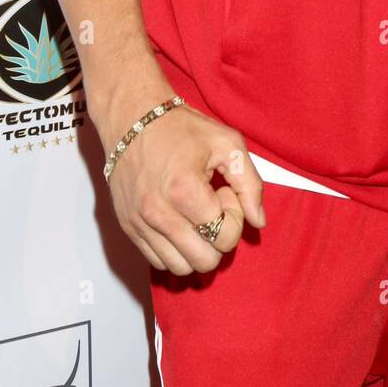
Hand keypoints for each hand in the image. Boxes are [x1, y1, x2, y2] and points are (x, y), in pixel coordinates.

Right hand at [97, 94, 265, 275]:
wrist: (131, 118)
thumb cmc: (180, 127)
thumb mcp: (227, 143)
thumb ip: (250, 184)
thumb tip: (258, 222)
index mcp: (185, 190)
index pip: (225, 237)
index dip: (234, 217)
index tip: (223, 191)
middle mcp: (158, 213)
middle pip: (205, 262)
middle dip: (218, 238)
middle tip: (212, 205)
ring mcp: (140, 223)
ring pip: (181, 268)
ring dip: (197, 247)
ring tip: (194, 213)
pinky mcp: (128, 228)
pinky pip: (159, 262)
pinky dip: (175, 250)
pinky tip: (179, 219)